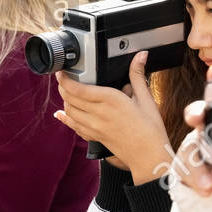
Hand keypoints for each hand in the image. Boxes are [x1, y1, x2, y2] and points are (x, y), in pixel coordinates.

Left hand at [54, 52, 171, 182]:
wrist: (149, 156)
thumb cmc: (151, 129)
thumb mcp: (146, 98)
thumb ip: (138, 74)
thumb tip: (141, 55)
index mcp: (110, 100)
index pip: (78, 88)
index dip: (65, 79)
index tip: (61, 71)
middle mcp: (99, 113)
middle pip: (70, 98)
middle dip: (63, 87)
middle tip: (63, 78)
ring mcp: (94, 127)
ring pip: (70, 111)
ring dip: (65, 100)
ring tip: (66, 92)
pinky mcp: (95, 137)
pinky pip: (74, 127)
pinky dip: (66, 119)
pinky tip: (61, 115)